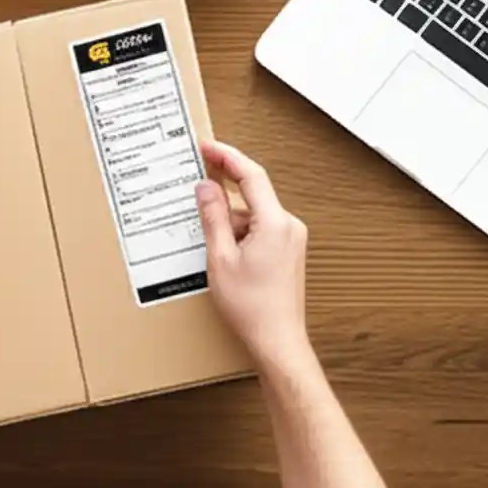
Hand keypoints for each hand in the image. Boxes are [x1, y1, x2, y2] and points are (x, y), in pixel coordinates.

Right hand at [195, 141, 310, 371]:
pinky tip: (223, 253)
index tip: (208, 147)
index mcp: (274, 222)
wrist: (277, 340)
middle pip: (250, 195)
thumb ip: (212, 217)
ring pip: (252, 215)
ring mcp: (291, 239)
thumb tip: (206, 188)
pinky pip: (260, 229)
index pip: (251, 175)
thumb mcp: (220, 258)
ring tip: (210, 247)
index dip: (227, 157)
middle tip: (196, 192)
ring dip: (229, 222)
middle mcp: (288, 226)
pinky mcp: (288, 250)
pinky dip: (239, 234)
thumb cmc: (252, 308)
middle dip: (222, 197)